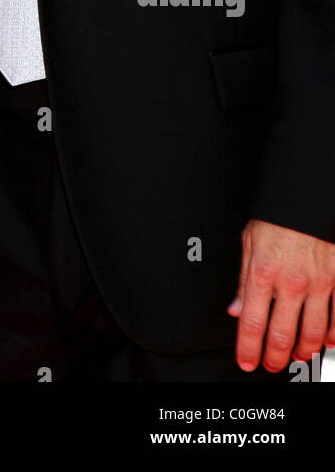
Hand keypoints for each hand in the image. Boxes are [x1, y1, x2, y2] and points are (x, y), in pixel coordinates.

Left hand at [229, 219, 334, 371]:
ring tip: (296, 355)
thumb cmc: (277, 216)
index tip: (247, 361)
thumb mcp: (249, 242)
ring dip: (303, 351)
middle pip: (281, 335)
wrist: (305, 196)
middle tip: (271, 365)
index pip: (251, 323)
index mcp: (262, 272)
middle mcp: (290, 282)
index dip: (248, 349)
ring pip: (312, 333)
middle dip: (274, 357)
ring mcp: (318, 283)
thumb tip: (235, 310)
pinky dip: (332, 335)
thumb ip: (243, 281)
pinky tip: (325, 341)